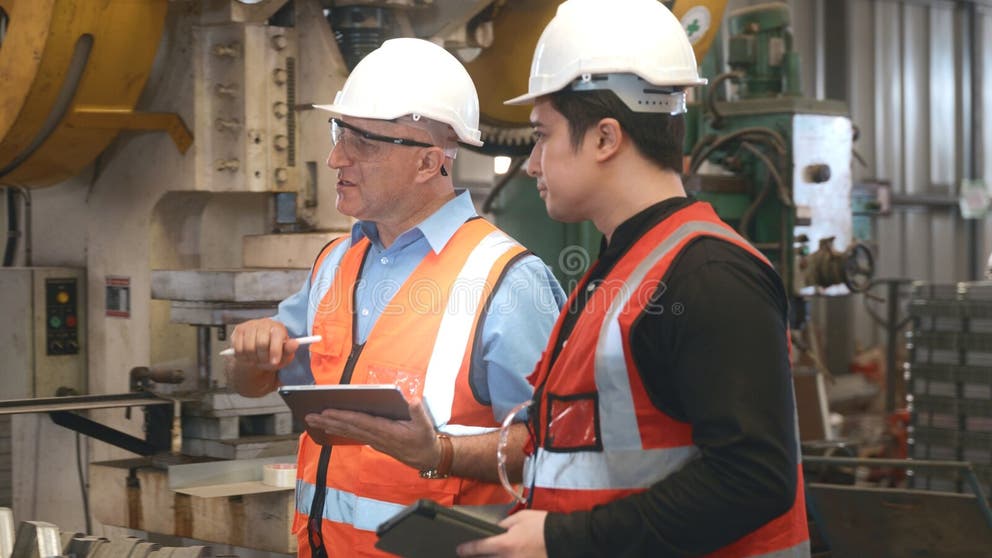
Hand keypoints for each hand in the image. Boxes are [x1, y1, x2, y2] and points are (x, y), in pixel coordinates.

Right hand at [229, 318, 298, 369]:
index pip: (276, 336)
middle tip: (264, 362)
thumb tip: (295, 344)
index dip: (275, 351)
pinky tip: (248, 357)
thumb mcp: (284, 356)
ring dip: (252, 359)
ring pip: (248, 347)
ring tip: (256, 359)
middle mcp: (264, 323)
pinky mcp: (239, 330)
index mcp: (278, 327)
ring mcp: (250, 325)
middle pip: (261, 343)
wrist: (257, 354)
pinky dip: (243, 357)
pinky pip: (238, 348)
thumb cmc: (273, 354)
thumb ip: (289, 350)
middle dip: (263, 357)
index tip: (274, 362)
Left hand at [304, 397, 440, 469]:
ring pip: (348, 431)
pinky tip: (329, 426)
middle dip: (328, 421)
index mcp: (386, 431)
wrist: (426, 459)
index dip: (343, 416)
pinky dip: (339, 430)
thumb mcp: (426, 426)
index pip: (360, 422)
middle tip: (309, 416)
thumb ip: (419, 412)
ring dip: (329, 425)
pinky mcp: (374, 441)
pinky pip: (353, 434)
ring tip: (313, 421)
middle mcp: (376, 437)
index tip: (328, 411)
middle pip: (348, 427)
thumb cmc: (424, 440)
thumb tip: (413, 400)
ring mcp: (373, 440)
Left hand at [456, 510, 547, 556]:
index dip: (466, 549)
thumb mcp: (521, 518)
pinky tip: (504, 557)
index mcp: (504, 544)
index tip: (459, 550)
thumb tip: (497, 529)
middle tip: (470, 556)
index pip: (479, 547)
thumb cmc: (542, 525)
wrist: (564, 537)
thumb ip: (505, 524)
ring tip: (489, 555)